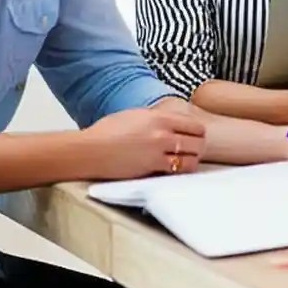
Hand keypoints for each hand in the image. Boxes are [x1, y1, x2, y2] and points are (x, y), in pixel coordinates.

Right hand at [82, 107, 206, 179]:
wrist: (89, 150)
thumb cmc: (105, 133)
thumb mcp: (134, 116)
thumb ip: (156, 119)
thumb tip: (170, 124)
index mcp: (159, 116)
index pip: (195, 125)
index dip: (198, 133)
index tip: (194, 138)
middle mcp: (162, 131)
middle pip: (198, 141)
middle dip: (198, 147)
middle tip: (192, 152)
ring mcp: (158, 150)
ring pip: (192, 158)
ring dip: (191, 161)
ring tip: (184, 163)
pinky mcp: (152, 167)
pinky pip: (177, 170)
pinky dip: (179, 171)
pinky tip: (173, 171)